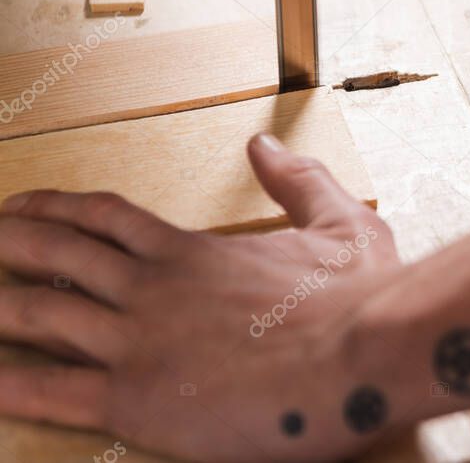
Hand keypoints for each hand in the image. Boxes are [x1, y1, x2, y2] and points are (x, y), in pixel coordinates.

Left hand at [0, 134, 399, 462]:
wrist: (359, 356)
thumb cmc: (356, 299)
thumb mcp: (341, 223)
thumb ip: (298, 180)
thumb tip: (266, 145)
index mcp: (192, 250)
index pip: (104, 218)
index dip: (55, 209)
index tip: (20, 206)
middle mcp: (152, 287)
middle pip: (55, 255)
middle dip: (8, 243)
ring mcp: (136, 341)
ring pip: (38, 314)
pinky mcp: (135, 398)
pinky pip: (49, 390)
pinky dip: (8, 382)